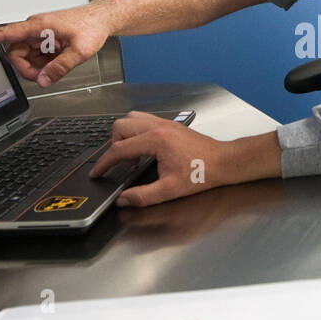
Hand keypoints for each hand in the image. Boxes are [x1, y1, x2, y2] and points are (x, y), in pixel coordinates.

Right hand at [0, 2, 112, 87]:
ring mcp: (38, 35)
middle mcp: (34, 29)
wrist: (101, 19)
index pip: (5, 34)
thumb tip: (42, 81)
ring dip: (37, 66)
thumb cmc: (91, 26)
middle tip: (45, 75)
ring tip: (58, 64)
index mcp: (38, 26)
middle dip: (26, 68)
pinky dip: (44, 63)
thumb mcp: (80, 51)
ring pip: (25, 57)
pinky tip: (58, 60)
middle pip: (15, 53)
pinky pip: (35, 56)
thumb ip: (60, 68)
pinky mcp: (44, 40)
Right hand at [90, 112, 281, 206]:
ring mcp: (165, 123)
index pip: (119, 149)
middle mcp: (158, 127)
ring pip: (131, 119)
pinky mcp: (170, 124)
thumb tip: (123, 200)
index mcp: (156, 140)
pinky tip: (145, 151)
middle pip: (120, 127)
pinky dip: (137, 133)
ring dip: (125, 136)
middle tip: (120, 165)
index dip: (104, 163)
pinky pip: (144, 121)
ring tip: (132, 157)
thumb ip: (143, 196)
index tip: (97, 173)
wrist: (224, 162)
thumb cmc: (201, 174)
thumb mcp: (170, 190)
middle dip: (114, 146)